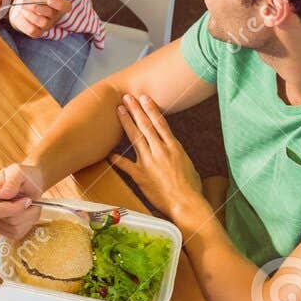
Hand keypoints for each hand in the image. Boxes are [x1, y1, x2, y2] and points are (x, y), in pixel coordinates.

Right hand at [0, 161, 43, 239]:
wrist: (31, 182)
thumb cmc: (23, 176)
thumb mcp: (18, 172)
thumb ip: (11, 182)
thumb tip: (2, 194)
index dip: (14, 208)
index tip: (27, 200)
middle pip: (7, 221)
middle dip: (25, 211)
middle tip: (31, 200)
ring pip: (15, 228)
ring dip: (29, 217)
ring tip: (31, 205)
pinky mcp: (5, 230)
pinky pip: (17, 233)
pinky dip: (28, 224)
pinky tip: (28, 213)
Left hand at [8, 0, 70, 39]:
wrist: (17, 5)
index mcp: (58, 5)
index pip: (66, 6)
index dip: (59, 5)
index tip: (49, 1)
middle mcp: (55, 17)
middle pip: (51, 14)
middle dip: (37, 7)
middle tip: (26, 1)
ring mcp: (46, 26)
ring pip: (43, 22)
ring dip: (30, 14)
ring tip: (23, 7)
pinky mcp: (37, 32)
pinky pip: (33, 30)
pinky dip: (25, 21)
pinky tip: (23, 16)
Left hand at [111, 95, 202, 224]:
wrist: (186, 202)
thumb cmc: (191, 186)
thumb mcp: (187, 163)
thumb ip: (176, 153)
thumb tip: (171, 148)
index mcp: (174, 147)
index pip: (160, 123)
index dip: (151, 109)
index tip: (144, 98)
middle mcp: (160, 150)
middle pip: (146, 125)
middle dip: (136, 109)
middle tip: (127, 97)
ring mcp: (149, 162)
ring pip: (136, 138)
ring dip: (127, 122)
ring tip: (119, 110)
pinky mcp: (141, 176)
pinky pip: (125, 165)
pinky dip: (117, 159)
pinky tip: (109, 152)